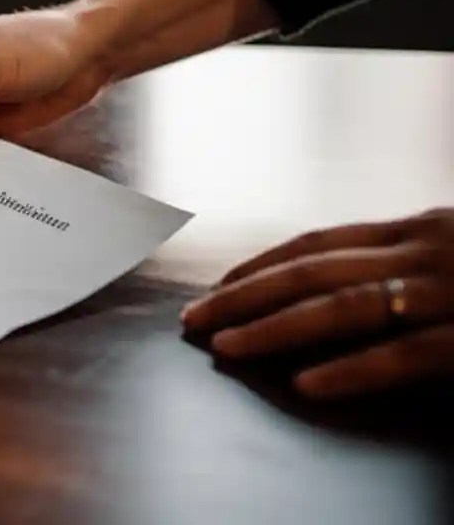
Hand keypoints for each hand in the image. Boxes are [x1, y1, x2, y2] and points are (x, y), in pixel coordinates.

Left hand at [181, 208, 453, 399]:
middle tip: (189, 318)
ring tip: (224, 346)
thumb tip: (342, 286)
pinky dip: (351, 369)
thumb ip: (405, 267)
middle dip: (242, 296)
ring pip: (343, 306)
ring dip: (274, 327)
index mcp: (418, 231)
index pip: (318, 245)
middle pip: (311, 272)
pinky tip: (305, 385)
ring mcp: (449, 291)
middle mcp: (424, 251)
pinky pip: (405, 355)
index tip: (213, 287)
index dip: (258, 266)